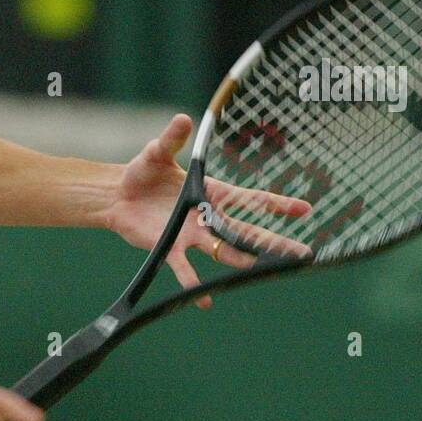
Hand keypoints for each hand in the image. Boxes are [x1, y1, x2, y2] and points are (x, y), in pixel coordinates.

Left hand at [102, 114, 311, 307]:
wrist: (116, 195)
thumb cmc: (142, 172)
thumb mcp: (157, 153)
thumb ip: (171, 140)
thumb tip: (182, 119)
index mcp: (211, 192)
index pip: (250, 198)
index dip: (277, 204)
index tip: (304, 209)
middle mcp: (207, 216)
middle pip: (246, 231)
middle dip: (273, 241)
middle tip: (302, 254)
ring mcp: (191, 234)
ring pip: (222, 250)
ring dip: (239, 259)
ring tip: (259, 269)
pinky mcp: (170, 248)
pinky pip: (185, 269)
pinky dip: (192, 284)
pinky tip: (204, 301)